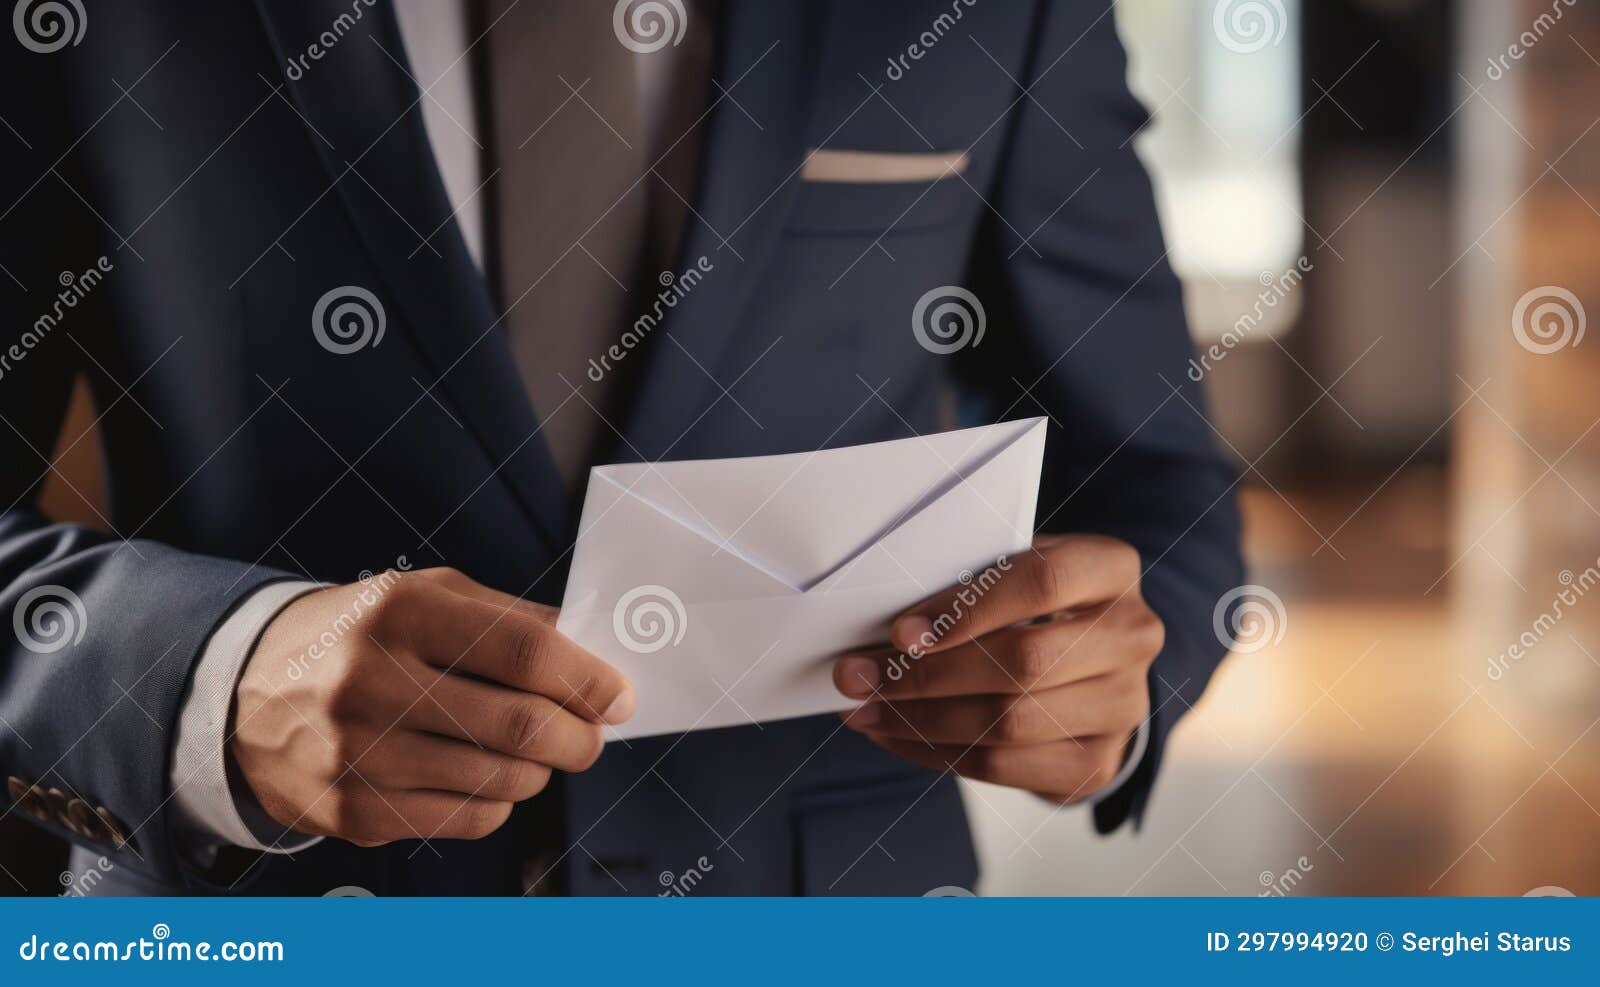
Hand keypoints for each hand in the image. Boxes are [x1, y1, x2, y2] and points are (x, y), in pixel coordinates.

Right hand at [231, 567, 633, 845]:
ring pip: (503, 780)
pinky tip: (480, 775)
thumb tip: (594, 654)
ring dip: (540, 770)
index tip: (618, 696)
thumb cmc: (358, 636)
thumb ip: (511, 618)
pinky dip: (498, 801)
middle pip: (522, 726)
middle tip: (590, 734)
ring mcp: (360, 754)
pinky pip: (469, 820)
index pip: (526, 653)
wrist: (243, 692)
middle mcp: (374, 683)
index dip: (589, 680)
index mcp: (401, 613)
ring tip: (531, 750)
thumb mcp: (426, 596)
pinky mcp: (354, 812)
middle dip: (580, 736)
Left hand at [832, 534, 1161, 802]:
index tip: (899, 633)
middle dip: (925, 676)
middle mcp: (1131, 635)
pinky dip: (935, 753)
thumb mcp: (1014, 571)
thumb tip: (877, 627)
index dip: (965, 609)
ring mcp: (1123, 705)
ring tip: (864, 711)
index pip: (1039, 581)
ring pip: (1006, 723)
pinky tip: (896, 736)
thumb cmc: (1033, 605)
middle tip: (855, 677)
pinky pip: (1002, 766)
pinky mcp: (1096, 762)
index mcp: (1110, 569)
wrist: (1092, 668)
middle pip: (1020, 663)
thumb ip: (967, 582)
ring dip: (919, 721)